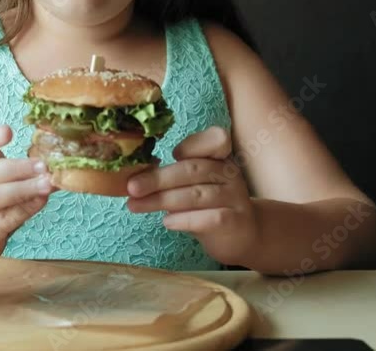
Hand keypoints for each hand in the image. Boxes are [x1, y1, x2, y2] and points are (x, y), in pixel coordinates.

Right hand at [0, 124, 54, 254]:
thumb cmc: (3, 204)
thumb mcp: (14, 181)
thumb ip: (33, 172)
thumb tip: (60, 162)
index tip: (9, 132)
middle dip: (16, 168)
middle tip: (42, 167)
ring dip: (22, 188)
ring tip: (46, 185)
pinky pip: (5, 218)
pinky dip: (25, 208)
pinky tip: (41, 200)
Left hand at [125, 126, 257, 264]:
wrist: (243, 236)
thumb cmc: (209, 206)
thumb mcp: (195, 185)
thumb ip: (175, 177)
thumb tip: (134, 178)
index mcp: (221, 158)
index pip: (216, 139)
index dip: (193, 144)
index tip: (172, 153)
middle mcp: (231, 174)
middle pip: (193, 170)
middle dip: (157, 178)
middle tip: (131, 187)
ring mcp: (236, 198)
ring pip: (196, 194)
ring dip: (161, 200)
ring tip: (136, 205)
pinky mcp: (235, 221)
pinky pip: (208, 218)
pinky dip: (184, 219)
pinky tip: (166, 221)